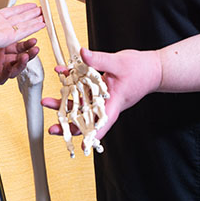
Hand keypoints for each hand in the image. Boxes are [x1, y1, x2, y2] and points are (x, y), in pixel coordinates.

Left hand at [0, 0, 43, 54]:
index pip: (10, 13)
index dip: (21, 9)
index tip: (31, 5)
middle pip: (19, 19)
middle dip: (31, 14)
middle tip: (41, 10)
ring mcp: (3, 33)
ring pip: (23, 25)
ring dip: (34, 21)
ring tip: (44, 16)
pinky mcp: (6, 39)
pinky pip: (23, 32)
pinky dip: (33, 27)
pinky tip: (41, 23)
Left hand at [42, 47, 161, 141]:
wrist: (152, 68)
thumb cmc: (141, 70)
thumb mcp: (118, 62)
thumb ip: (99, 60)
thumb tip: (82, 55)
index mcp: (114, 103)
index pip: (101, 122)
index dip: (92, 135)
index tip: (82, 145)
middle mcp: (105, 103)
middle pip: (84, 118)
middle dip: (67, 123)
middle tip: (52, 128)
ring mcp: (101, 97)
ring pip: (80, 104)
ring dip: (63, 103)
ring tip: (47, 102)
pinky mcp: (98, 89)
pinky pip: (82, 89)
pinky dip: (71, 83)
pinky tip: (62, 74)